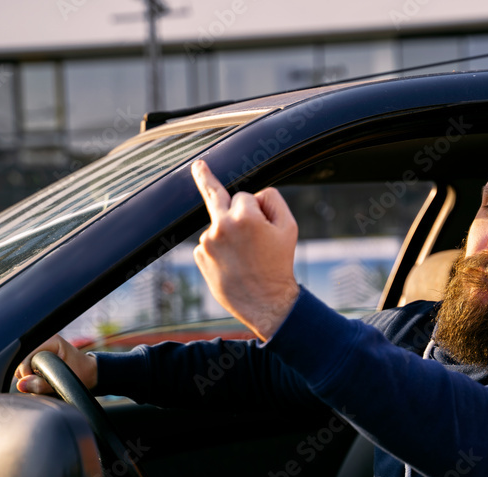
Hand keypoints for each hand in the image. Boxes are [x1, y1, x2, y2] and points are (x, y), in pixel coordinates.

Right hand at [15, 334, 96, 393]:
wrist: (90, 374)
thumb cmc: (82, 374)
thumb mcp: (64, 381)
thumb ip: (41, 384)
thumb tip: (21, 385)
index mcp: (51, 342)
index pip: (25, 356)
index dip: (27, 372)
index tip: (35, 382)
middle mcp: (44, 342)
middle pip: (21, 361)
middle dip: (27, 376)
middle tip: (41, 384)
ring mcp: (40, 349)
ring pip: (22, 367)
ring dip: (29, 378)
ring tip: (43, 382)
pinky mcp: (39, 357)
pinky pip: (26, 369)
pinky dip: (31, 378)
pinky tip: (40, 380)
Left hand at [191, 160, 299, 340]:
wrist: (265, 302)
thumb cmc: (279, 264)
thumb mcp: (289, 227)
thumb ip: (272, 200)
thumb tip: (252, 195)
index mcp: (243, 216)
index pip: (245, 196)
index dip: (257, 211)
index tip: (261, 221)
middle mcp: (220, 226)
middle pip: (213, 194)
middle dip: (205, 176)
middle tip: (198, 164)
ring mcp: (207, 242)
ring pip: (218, 225)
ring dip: (230, 234)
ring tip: (245, 258)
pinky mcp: (200, 256)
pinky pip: (210, 243)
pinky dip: (220, 249)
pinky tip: (232, 265)